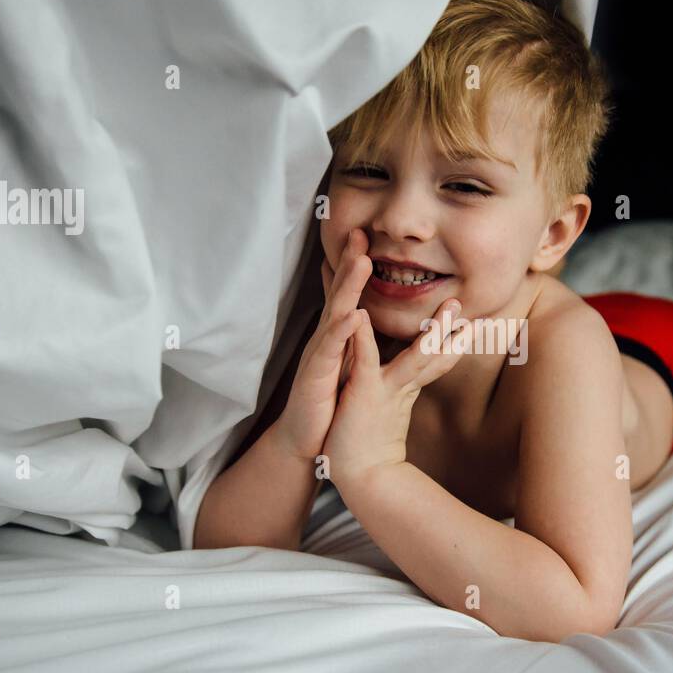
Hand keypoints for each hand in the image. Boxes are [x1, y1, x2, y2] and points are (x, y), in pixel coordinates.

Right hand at [272, 228, 371, 459]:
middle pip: (340, 294)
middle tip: (360, 232)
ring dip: (348, 287)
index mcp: (338, 336)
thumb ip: (355, 339)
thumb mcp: (347, 363)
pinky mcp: (316, 375)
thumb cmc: (328, 401)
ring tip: (361, 261)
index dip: (354, 264)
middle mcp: (327, 340)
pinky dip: (341, 331)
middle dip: (349, 262)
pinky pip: (331, 350)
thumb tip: (366, 316)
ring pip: (335, 314)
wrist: (305, 439)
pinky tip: (353, 315)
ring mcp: (320, 355)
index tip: (367, 234)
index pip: (348, 294)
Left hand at [322, 296, 475, 488]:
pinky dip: (364, 338)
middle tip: (462, 304)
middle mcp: (401, 387)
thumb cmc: (369, 451)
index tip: (472, 324)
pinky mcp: (364, 392)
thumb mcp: (389, 413)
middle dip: (450, 330)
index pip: (435, 361)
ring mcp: (386, 389)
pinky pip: (366, 360)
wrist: (360, 480)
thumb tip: (411, 387)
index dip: (453, 343)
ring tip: (448, 307)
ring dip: (432, 332)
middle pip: (433, 355)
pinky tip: (360, 315)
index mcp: (405, 390)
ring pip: (415, 357)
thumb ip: (400, 393)